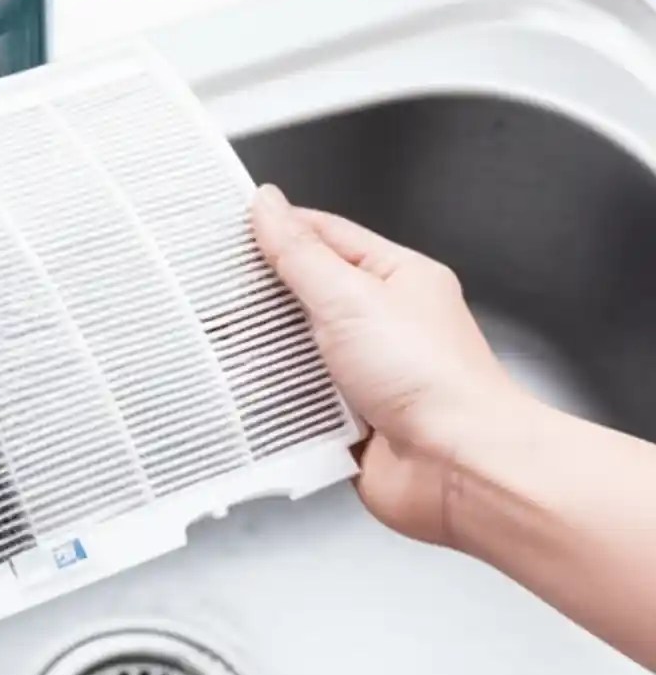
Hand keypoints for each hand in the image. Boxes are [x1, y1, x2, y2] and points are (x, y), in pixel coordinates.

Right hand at [251, 185, 527, 545]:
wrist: (458, 467)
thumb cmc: (433, 379)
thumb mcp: (350, 296)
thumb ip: (300, 252)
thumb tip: (268, 207)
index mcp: (396, 277)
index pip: (325, 236)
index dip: (277, 229)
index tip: (228, 230)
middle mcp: (383, 323)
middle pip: (306, 296)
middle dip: (263, 297)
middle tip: (217, 290)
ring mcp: (366, 373)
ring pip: (297, 353)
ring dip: (268, 356)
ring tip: (230, 344)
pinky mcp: (349, 420)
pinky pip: (298, 404)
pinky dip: (277, 404)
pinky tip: (254, 397)